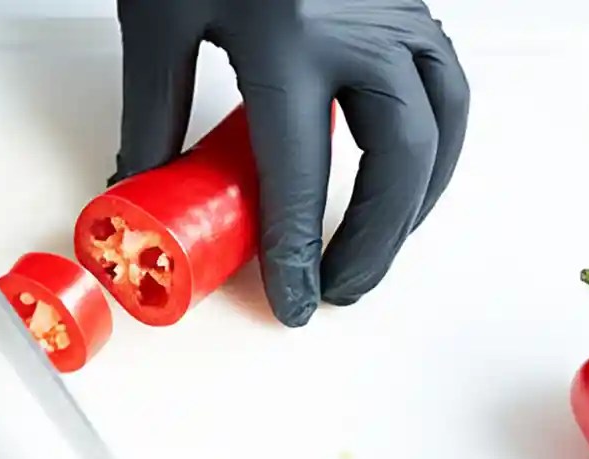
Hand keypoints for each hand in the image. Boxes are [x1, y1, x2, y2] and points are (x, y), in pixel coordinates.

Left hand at [111, 0, 469, 326]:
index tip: (295, 300)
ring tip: (378, 248)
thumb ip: (154, 111)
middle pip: (399, 159)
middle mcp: (360, 26)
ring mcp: (397, 11)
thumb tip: (143, 187)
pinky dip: (435, 147)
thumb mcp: (159, 15)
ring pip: (442, 125)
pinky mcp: (409, 3)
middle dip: (374, 240)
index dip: (300, 251)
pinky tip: (408, 178)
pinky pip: (446, 87)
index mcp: (289, 35)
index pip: (304, 173)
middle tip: (339, 287)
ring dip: (417, 200)